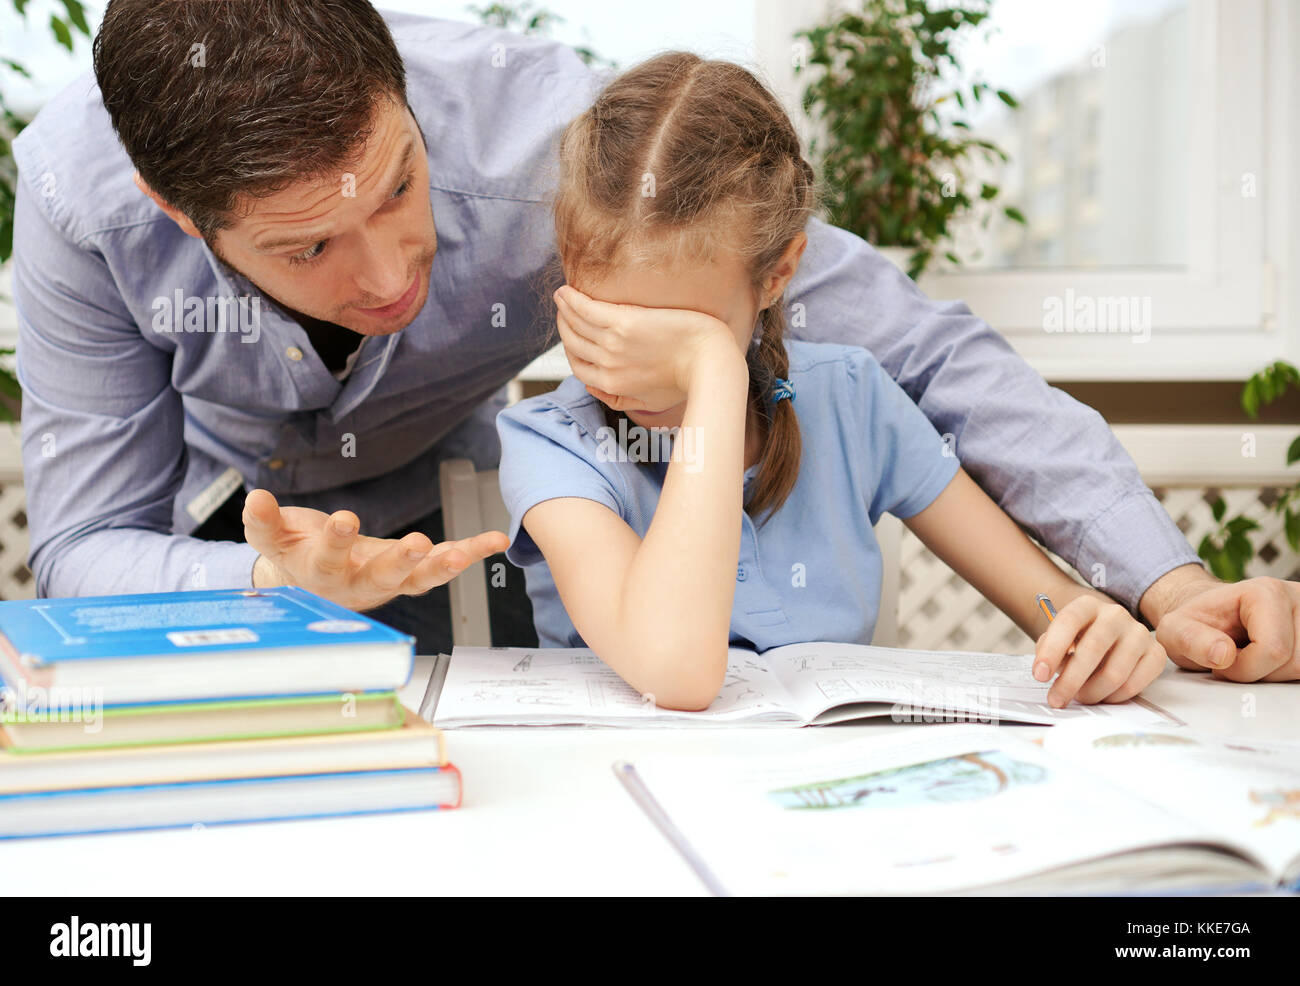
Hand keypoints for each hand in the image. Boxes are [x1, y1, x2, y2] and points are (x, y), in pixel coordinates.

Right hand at [242, 489, 508, 611]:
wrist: (313, 582)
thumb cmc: (294, 552)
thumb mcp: (273, 538)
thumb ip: (264, 521)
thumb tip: (255, 497)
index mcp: (320, 573)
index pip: (326, 559)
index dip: (334, 541)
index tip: (343, 518)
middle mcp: (358, 584)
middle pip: (380, 577)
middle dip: (398, 561)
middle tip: (415, 542)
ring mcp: (389, 582)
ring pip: (419, 580)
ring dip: (444, 565)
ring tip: (466, 551)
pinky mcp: (413, 573)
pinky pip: (444, 564)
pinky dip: (470, 552)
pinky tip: (496, 540)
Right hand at [553, 284, 737, 412]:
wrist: (710, 362)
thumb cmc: (687, 380)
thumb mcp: (651, 401)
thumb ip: (620, 398)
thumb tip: (594, 388)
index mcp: (612, 384)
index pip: (579, 368)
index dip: (572, 351)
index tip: (573, 336)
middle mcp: (608, 365)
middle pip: (574, 345)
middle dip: (564, 328)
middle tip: (564, 311)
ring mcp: (614, 344)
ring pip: (576, 325)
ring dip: (564, 309)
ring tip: (561, 296)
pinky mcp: (625, 323)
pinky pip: (588, 310)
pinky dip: (572, 300)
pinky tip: (566, 291)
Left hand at [1033, 595, 1168, 705]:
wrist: (1111, 635)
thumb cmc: (1081, 639)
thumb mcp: (1060, 638)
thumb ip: (1048, 648)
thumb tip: (1046, 668)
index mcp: (1087, 606)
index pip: (1068, 622)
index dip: (1052, 650)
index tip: (1039, 675)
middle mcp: (1115, 615)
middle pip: (1092, 650)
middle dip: (1070, 681)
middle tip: (1056, 699)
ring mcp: (1139, 633)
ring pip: (1114, 674)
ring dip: (1092, 693)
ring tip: (1081, 696)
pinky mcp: (1156, 654)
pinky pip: (1134, 685)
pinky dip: (1114, 697)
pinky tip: (1103, 695)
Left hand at [1154, 577, 1298, 681]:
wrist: (1212, 617)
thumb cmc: (1198, 622)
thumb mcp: (1175, 630)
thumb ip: (1191, 640)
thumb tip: (1222, 654)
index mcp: (1266, 592)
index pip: (1273, 649)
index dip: (1244, 668)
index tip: (1222, 660)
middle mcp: (1298, 600)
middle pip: (1293, 663)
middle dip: (1259, 672)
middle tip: (1236, 657)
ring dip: (1272, 675)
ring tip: (1250, 656)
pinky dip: (1284, 674)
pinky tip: (1266, 661)